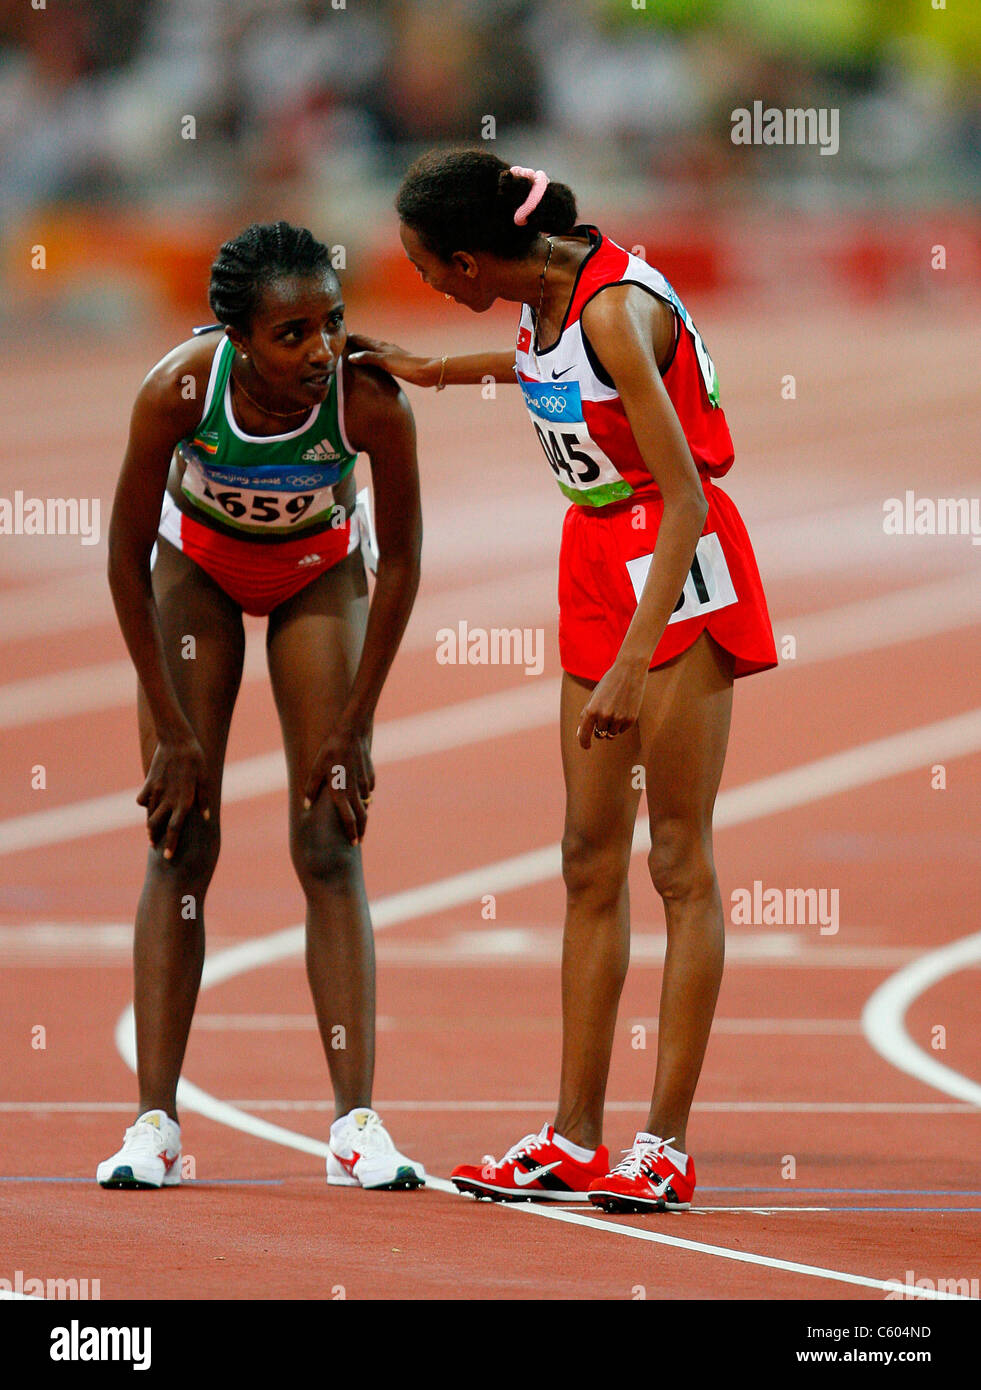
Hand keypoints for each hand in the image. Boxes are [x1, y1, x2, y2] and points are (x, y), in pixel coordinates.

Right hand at [137, 734, 211, 859]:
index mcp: (185, 801)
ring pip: (149, 815)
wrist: (177, 740)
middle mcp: (169, 798)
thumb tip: (206, 818)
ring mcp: (157, 791)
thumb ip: (204, 799)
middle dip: (155, 838)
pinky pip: (142, 800)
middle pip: (157, 826)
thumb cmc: (196, 759)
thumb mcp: (205, 778)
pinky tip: (149, 805)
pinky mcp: (148, 782)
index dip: (171, 844)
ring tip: (151, 832)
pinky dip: (145, 804)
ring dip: (150, 825)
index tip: (166, 856)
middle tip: (155, 845)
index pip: (175, 829)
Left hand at [303, 720, 374, 843]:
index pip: (349, 819)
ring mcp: (364, 783)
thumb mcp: (316, 768)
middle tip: (359, 840)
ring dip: (363, 812)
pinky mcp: (370, 775)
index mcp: (340, 792)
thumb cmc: (330, 750)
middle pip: (362, 816)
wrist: (351, 733)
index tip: (354, 843)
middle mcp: (354, 791)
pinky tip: (361, 795)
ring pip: (365, 803)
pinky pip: (368, 790)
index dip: (352, 833)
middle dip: (361, 830)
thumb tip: (306, 806)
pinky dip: (365, 796)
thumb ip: (311, 789)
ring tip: (359, 820)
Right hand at [347, 335, 436, 387]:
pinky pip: (380, 358)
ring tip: (357, 350)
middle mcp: (386, 348)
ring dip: (365, 349)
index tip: (341, 334)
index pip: (363, 339)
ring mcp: (392, 354)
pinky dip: (373, 358)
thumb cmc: (407, 366)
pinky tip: (376, 362)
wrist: (427, 372)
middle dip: (357, 341)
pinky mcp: (397, 363)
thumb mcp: (385, 361)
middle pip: (368, 342)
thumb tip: (351, 356)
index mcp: (382, 346)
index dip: (352, 337)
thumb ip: (369, 358)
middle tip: (345, 340)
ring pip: (374, 349)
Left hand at [577, 660, 646, 749]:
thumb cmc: (609, 683)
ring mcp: (618, 719)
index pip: (584, 734)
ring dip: (611, 727)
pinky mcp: (630, 719)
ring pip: (611, 734)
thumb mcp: (594, 697)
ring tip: (614, 711)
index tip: (586, 747)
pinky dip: (621, 724)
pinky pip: (622, 730)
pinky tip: (623, 709)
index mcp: (591, 710)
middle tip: (605, 716)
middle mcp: (604, 716)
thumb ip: (586, 715)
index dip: (584, 743)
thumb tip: (581, 734)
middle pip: (599, 735)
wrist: (630, 670)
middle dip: (599, 730)